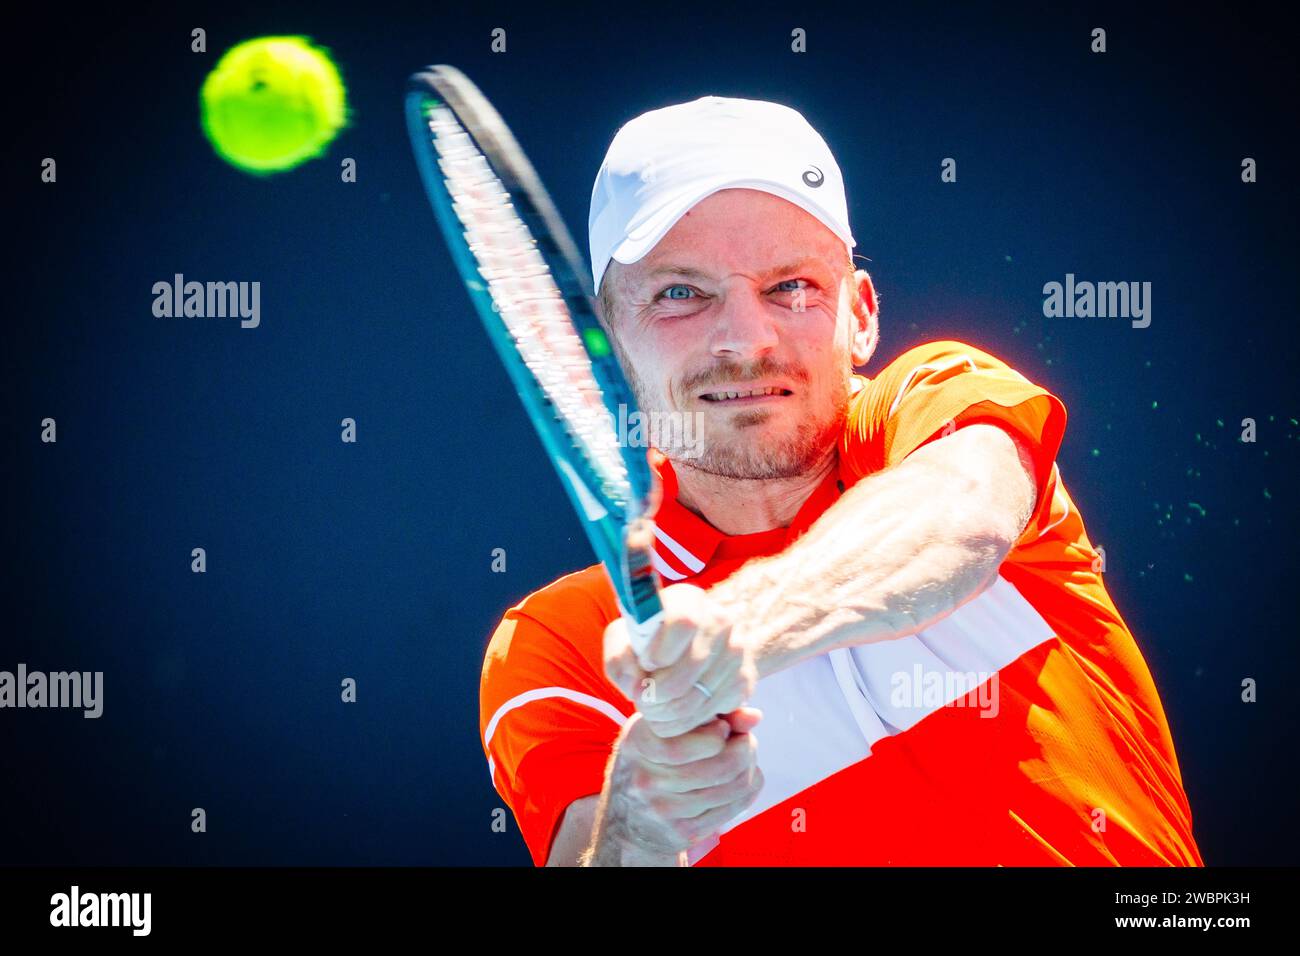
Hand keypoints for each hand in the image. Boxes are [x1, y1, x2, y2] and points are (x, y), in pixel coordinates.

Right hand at [590, 708, 764, 861]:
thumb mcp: (664, 729)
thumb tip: (754, 717)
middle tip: (745, 741)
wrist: (626, 817)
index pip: (688, 742)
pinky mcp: (684, 831)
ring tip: (744, 758)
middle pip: (720, 766)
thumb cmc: (652, 759)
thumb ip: (707, 715)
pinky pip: (732, 809)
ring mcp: (665, 810)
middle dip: (745, 749)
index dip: (719, 732)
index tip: (723, 726)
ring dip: (749, 769)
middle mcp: (647, 780)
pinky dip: (747, 791)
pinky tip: (741, 780)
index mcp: (639, 743)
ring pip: (732, 787)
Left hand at [604, 583, 758, 737]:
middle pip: (691, 667)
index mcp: (688, 601)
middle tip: (642, 699)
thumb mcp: (623, 642)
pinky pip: (712, 714)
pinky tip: (674, 712)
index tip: (647, 664)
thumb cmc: (648, 644)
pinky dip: (686, 723)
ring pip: (698, 698)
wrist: (687, 650)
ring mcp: (737, 651)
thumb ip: (620, 658)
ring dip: (667, 713)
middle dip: (657, 693)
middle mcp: (720, 621)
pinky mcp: (744, 681)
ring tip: (654, 708)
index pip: (683, 623)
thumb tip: (638, 682)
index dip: (660, 651)